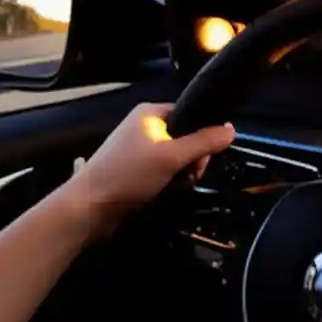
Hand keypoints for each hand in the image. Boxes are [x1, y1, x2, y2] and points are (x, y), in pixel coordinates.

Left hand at [57, 102, 234, 227]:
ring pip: (177, 159)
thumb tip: (231, 129)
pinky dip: (168, 183)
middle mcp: (144, 127)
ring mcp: (138, 150)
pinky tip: (164, 193)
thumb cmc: (128, 174)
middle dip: (192, 160)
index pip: (189, 115)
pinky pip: (164, 172)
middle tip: (186, 175)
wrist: (90, 208)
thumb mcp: (171, 157)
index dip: (202, 135)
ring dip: (181, 175)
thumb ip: (203, 142)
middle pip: (186, 139)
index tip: (202, 157)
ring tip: (172, 187)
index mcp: (150, 113)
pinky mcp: (135, 171)